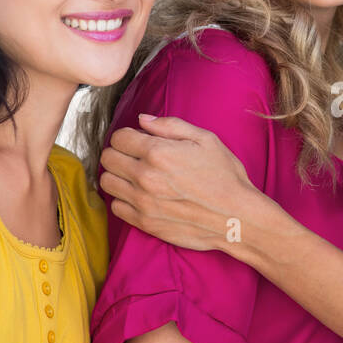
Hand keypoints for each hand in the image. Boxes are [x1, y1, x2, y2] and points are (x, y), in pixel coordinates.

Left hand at [99, 114, 259, 251]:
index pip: (118, 137)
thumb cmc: (225, 177)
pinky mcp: (144, 222)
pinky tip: (140, 195)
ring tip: (134, 176)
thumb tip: (143, 119)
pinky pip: (115, 207)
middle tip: (135, 157)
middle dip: (119, 153)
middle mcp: (145, 177)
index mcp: (158, 153)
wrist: (236, 217)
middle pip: (107, 158)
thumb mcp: (205, 140)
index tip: (139, 141)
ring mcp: (142, 202)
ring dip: (117, 176)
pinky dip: (123, 199)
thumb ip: (170, 125)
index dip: (128, 136)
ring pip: (106, 182)